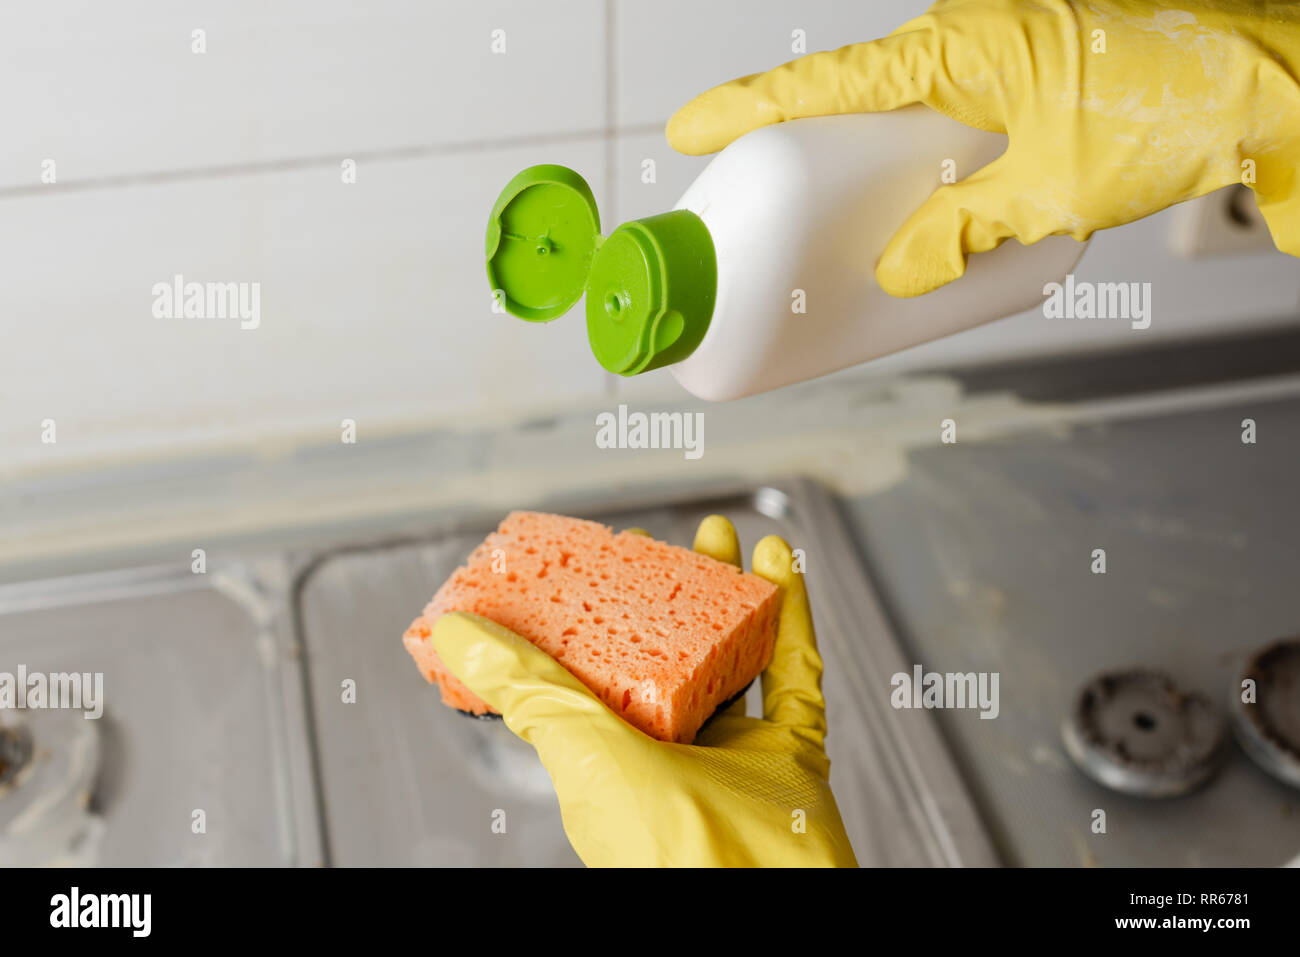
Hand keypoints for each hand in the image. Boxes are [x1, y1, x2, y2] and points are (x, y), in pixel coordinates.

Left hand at [432, 515, 857, 866]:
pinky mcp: (794, 754)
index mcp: (615, 760)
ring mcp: (737, 755)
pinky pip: (796, 671)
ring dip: (729, 592)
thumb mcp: (581, 751)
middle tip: (661, 544)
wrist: (756, 901)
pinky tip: (779, 564)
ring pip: (734, 656)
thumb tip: (458, 636)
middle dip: (669, 594)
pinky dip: (792, 615)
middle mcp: (674, 756)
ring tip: (717, 538)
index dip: (600, 616)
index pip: (602, 674)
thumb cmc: (664, 854)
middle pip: (672, 656)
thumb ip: (528, 689)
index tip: (597, 562)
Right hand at [667, 0, 1299, 296]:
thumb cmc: (1175, 107)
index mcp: (959, 49)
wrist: (1267, 84)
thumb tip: (895, 274)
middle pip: (848, 102)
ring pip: (892, 123)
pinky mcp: (1015, 89)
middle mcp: (965, 47)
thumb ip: (963, 234)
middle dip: (794, 153)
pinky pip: (936, 132)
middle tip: (753, 205)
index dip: (751, 109)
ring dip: (856, 174)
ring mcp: (990, 65)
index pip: (829, 81)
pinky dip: (910, 175)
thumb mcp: (1054, 191)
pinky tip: (910, 218)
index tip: (691, 132)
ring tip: (826, 231)